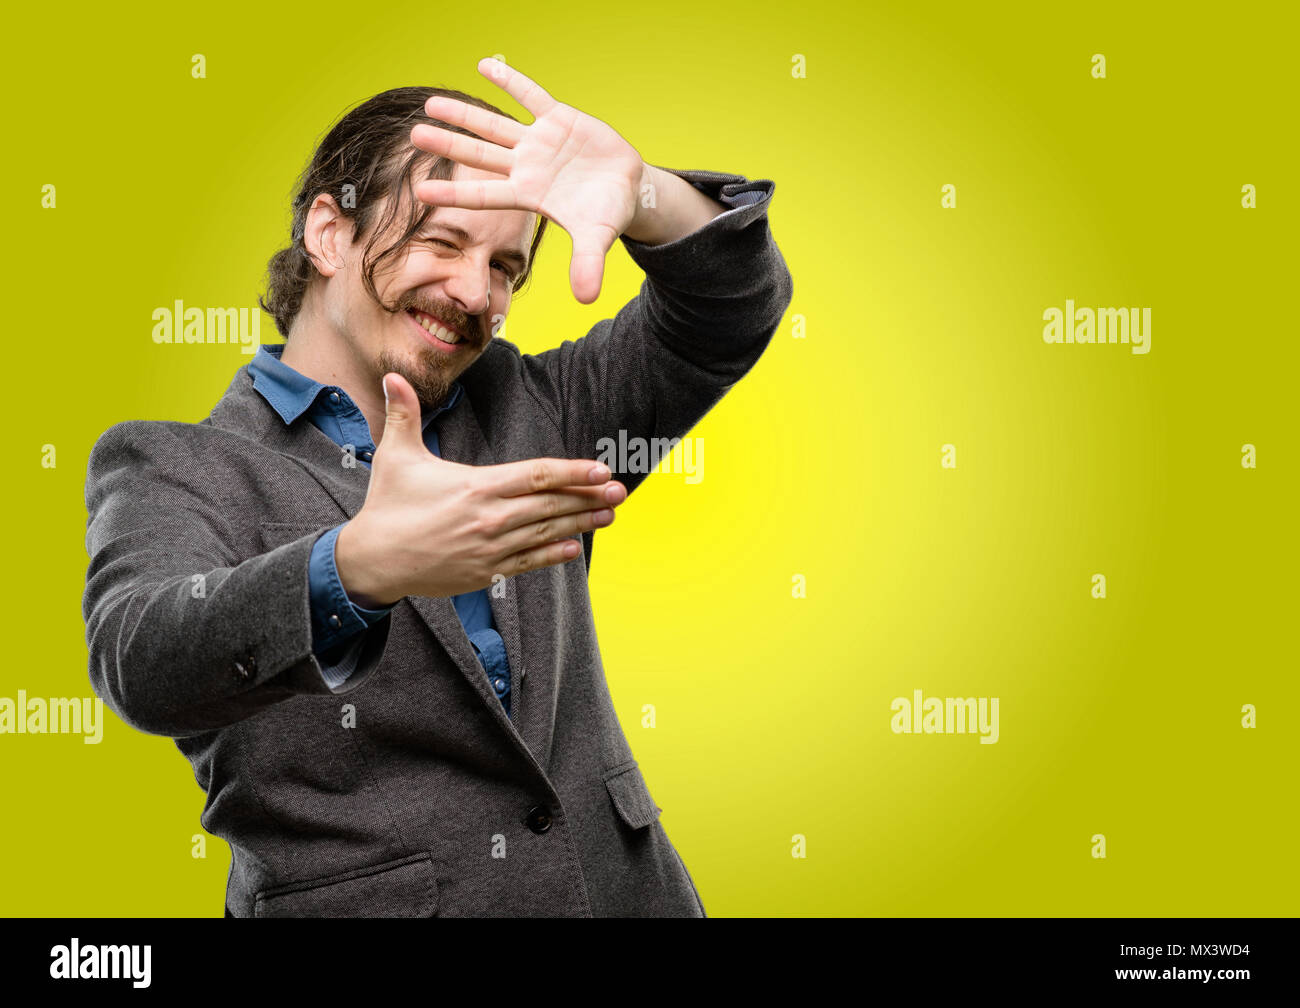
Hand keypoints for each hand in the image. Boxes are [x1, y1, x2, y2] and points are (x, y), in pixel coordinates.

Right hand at [335, 372, 626, 604]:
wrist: (373, 561)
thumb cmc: (387, 506)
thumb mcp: (395, 456)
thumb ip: (404, 414)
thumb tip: (392, 374)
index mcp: (475, 487)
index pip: (534, 477)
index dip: (571, 472)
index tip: (600, 470)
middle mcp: (489, 519)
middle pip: (549, 506)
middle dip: (588, 498)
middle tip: (621, 492)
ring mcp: (489, 549)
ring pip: (544, 535)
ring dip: (579, 524)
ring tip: (609, 515)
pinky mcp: (485, 573)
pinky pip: (527, 563)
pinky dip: (552, 555)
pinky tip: (574, 548)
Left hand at [410, 57, 646, 304]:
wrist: (626, 188)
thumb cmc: (605, 215)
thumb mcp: (597, 239)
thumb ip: (587, 265)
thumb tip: (586, 300)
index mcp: (528, 195)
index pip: (483, 195)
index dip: (453, 193)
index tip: (419, 192)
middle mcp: (526, 167)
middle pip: (479, 156)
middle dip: (448, 145)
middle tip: (414, 136)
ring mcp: (538, 141)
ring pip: (494, 126)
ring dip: (465, 114)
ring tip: (431, 103)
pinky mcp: (558, 119)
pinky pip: (531, 95)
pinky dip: (510, 81)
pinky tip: (486, 66)